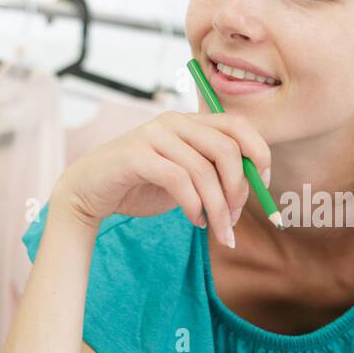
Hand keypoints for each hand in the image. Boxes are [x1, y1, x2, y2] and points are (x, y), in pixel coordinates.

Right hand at [56, 110, 271, 248]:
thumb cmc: (142, 186)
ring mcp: (153, 135)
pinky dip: (194, 205)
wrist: (90, 193)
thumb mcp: (187, 177)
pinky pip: (179, 180)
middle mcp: (174, 121)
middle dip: (238, 190)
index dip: (259, 154)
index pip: (238, 126)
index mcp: (190, 122)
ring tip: (217, 230)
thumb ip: (215, 174)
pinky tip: (194, 220)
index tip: (263, 186)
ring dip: (218, 208)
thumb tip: (255, 186)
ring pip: (204, 170)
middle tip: (234, 220)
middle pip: (227, 150)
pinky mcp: (136, 155)